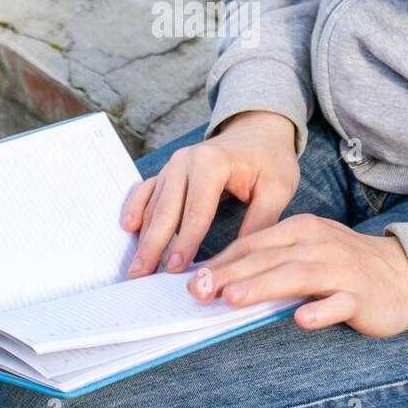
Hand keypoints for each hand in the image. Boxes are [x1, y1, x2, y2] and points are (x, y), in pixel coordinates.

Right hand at [122, 111, 299, 277]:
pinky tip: (129, 228)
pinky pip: (145, 191)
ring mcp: (173, 165)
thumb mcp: (278, 188)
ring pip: (154, 206)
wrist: (258, 133)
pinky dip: (136, 209)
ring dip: (144, 236)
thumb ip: (261, 221)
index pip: (196, 211)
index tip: (176, 269)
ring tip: (137, 267)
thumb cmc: (270, 160)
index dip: (186, 242)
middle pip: (167, 210)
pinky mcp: (168, 171)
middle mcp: (186, 161)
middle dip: (154, 245)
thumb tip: (242, 258)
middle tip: (142, 275)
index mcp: (212, 163)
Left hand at [186, 212, 407, 337]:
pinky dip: (321, 310)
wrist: (405, 273)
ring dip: (263, 287)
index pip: (253, 244)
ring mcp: (341, 269)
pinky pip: (339, 302)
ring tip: (232, 299)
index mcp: (301, 230)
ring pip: (297, 276)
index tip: (191, 279)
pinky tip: (302, 320)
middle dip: (230, 273)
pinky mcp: (361, 295)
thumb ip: (271, 262)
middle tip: (198, 290)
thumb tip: (222, 280)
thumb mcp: (307, 252)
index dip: (221, 261)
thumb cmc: (344, 265)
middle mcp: (318, 244)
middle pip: (268, 258)